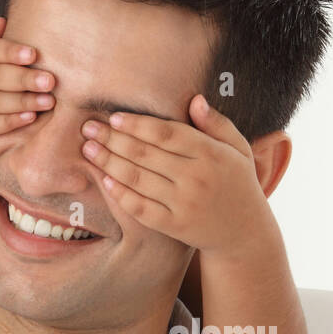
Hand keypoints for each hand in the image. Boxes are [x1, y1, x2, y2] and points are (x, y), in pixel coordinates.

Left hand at [79, 94, 272, 257]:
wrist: (244, 234)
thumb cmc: (238, 184)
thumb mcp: (237, 149)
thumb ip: (217, 124)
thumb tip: (195, 99)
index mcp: (211, 153)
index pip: (166, 133)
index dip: (136, 124)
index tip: (112, 117)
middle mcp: (197, 178)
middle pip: (145, 154)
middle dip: (112, 139)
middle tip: (87, 128)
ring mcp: (185, 204)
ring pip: (138, 179)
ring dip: (108, 162)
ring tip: (88, 149)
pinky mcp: (175, 226)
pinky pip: (141, 208)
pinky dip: (120, 194)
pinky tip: (104, 180)